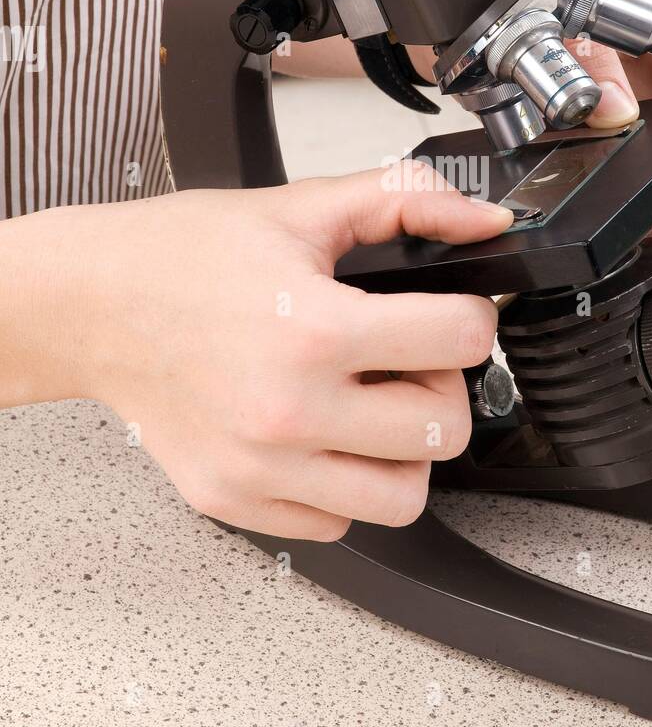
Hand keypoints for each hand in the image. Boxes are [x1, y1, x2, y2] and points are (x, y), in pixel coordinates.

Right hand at [8, 167, 512, 539]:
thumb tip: (484, 221)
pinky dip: (344, 487)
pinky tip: (321, 435)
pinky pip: (337, 524)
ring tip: (370, 406)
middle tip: (406, 360)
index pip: (461, 341)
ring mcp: (261, 468)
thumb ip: (405, 201)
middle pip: (445, 430)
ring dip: (404, 451)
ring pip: (403, 498)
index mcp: (313, 329)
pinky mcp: (235, 501)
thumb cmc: (185, 256)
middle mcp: (289, 411)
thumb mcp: (301, 208)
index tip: (449, 313)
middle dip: (442, 386)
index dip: (470, 316)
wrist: (92, 304)